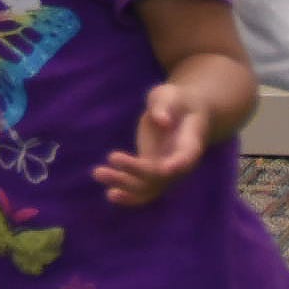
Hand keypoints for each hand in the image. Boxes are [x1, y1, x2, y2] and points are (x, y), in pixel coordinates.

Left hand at [99, 81, 211, 206]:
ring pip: (149, 187)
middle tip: (111, 156)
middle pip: (162, 176)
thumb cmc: (178, 101)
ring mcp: (166, 171)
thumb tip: (161, 121)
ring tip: (98, 173)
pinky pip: (142, 188)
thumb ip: (165, 106)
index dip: (177, 166)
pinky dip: (128, 193)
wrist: (182, 113)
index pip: (186, 159)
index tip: (164, 169)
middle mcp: (179, 163)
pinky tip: (110, 192)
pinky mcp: (152, 172)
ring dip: (125, 184)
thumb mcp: (171, 95)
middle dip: (137, 171)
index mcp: (191, 144)